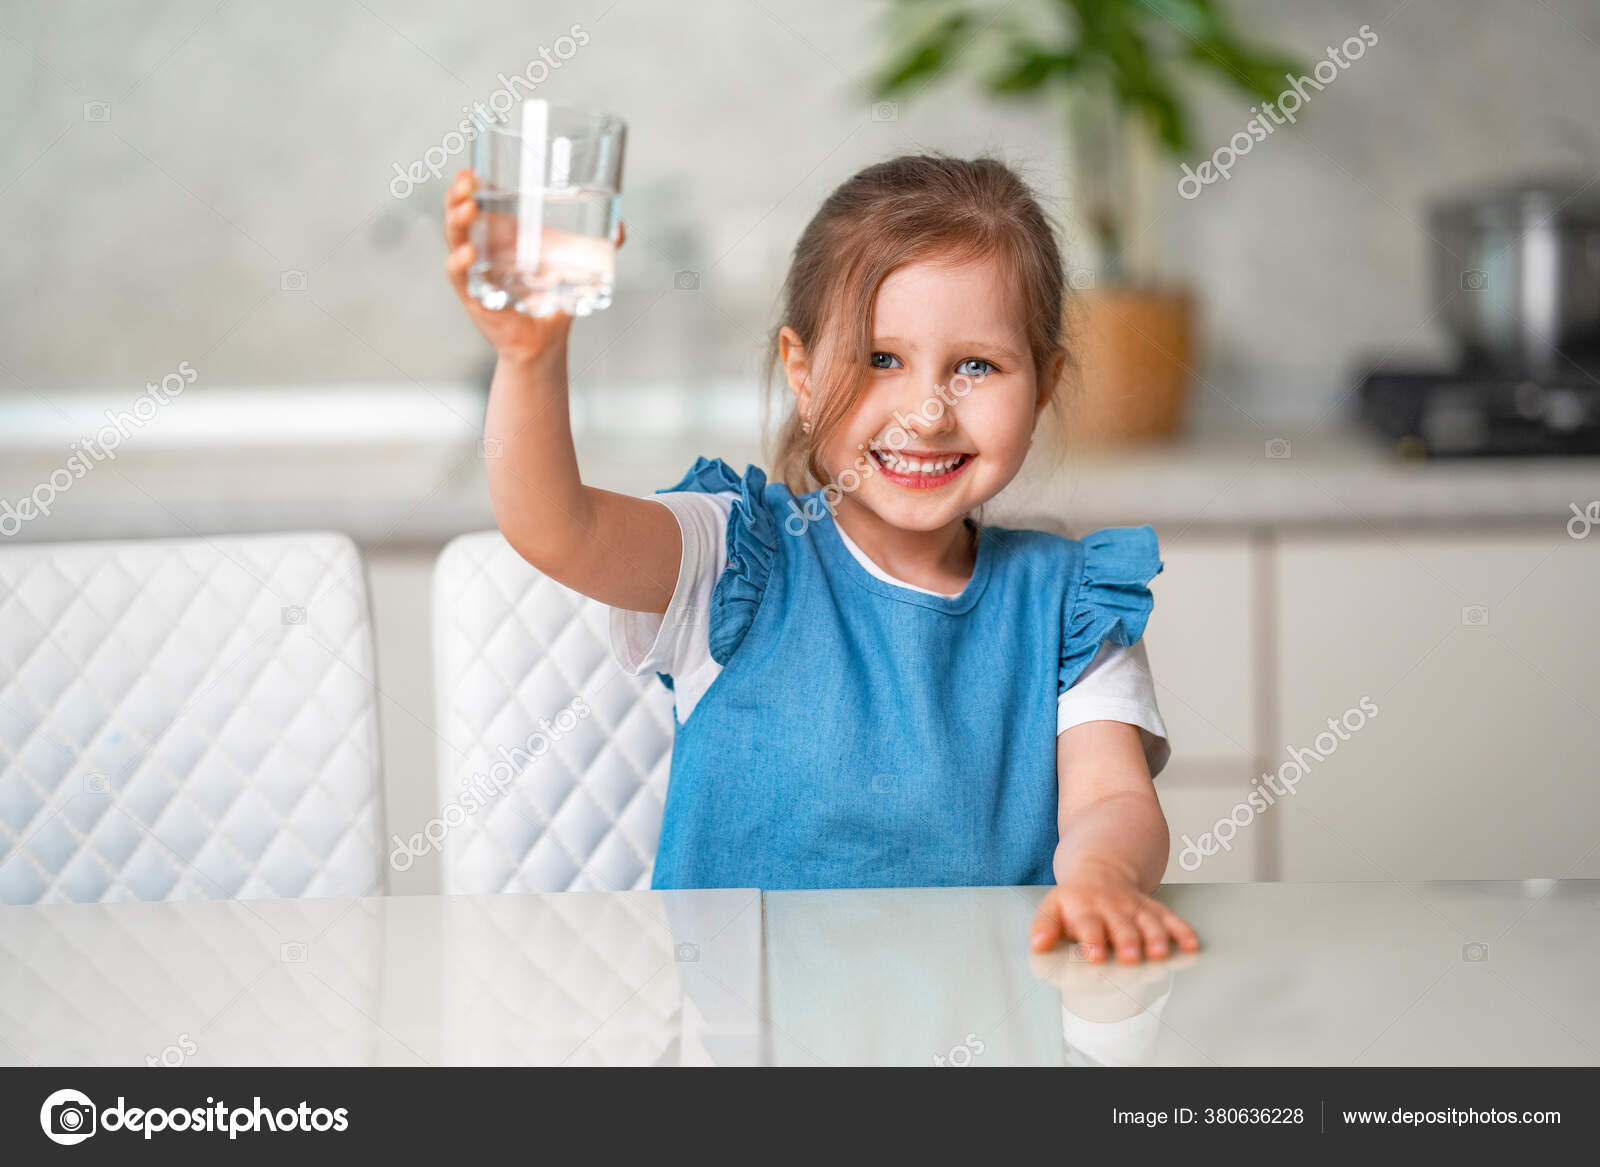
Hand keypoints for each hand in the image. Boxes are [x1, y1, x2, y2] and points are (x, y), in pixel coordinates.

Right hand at [443, 169, 625, 364]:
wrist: (548, 339)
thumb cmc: (555, 298)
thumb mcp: (575, 266)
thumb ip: (599, 245)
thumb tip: (620, 226)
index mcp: (501, 235)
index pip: (477, 201)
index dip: (469, 184)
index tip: (473, 169)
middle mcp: (483, 249)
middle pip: (460, 214)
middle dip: (458, 194)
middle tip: (467, 180)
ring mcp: (476, 271)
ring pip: (455, 239)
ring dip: (456, 221)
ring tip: (467, 207)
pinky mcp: (475, 296)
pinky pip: (460, 277)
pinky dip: (460, 263)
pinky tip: (470, 252)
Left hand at [1028, 858, 1199, 962]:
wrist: (1099, 868)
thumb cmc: (1074, 899)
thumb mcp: (1052, 908)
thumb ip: (1044, 928)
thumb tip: (1037, 945)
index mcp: (1084, 906)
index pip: (1088, 924)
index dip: (1091, 940)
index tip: (1094, 956)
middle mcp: (1111, 906)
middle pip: (1122, 926)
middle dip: (1127, 942)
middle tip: (1130, 958)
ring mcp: (1135, 907)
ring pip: (1149, 922)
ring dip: (1156, 938)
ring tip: (1160, 954)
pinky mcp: (1154, 909)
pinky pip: (1171, 918)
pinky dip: (1183, 931)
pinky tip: (1192, 944)